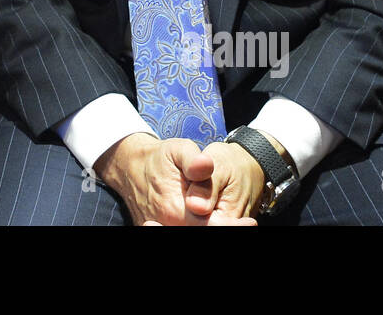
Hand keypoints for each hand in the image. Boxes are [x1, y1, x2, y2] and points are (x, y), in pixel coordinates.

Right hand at [93, 133, 255, 225]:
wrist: (131, 167)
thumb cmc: (159, 158)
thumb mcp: (177, 149)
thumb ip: (193, 160)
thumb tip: (204, 165)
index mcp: (175, 210)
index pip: (212, 227)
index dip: (232, 227)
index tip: (250, 223)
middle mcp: (169, 224)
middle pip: (205, 232)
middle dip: (226, 229)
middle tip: (248, 224)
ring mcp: (164, 228)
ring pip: (195, 233)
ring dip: (214, 226)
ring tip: (233, 220)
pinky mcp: (162, 228)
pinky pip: (184, 231)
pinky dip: (200, 226)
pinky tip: (213, 219)